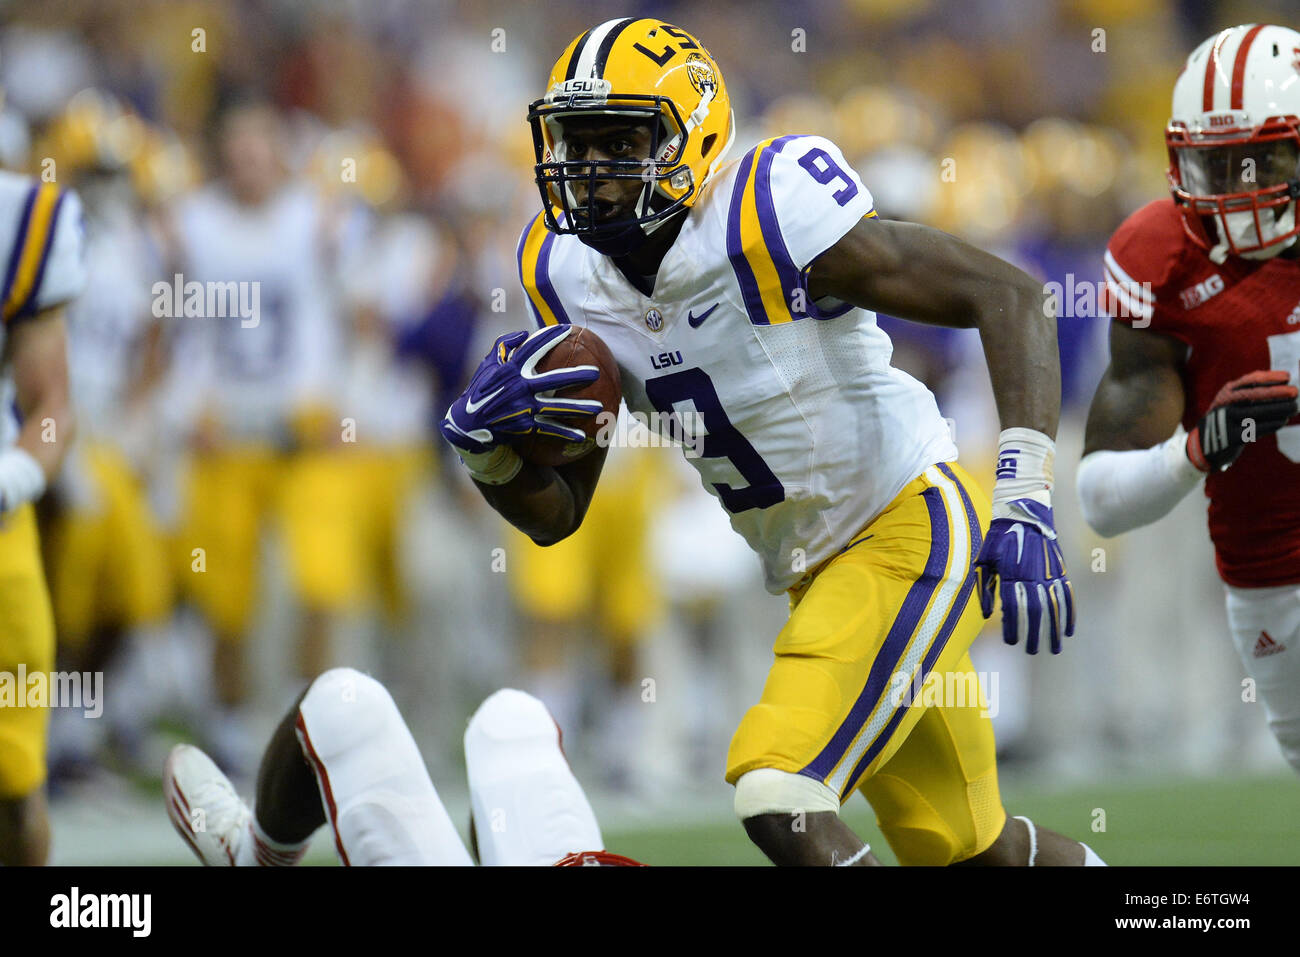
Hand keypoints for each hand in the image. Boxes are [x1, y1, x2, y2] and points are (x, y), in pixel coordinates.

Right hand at [440, 326, 601, 455]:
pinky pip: (549, 428)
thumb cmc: (480, 389)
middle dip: (576, 375)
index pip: (533, 349)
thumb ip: (503, 345)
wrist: (468, 423)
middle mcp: (519, 387)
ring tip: (598, 408)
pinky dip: (566, 433)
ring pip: (556, 407)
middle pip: (553, 379)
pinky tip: (583, 436)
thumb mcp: (486, 363)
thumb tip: (524, 333)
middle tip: (596, 372)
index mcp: (510, 369)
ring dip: (578, 408)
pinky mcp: (525, 425)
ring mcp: (523, 407)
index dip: (550, 337)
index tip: (568, 329)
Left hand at [975, 498, 1074, 653]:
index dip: (1013, 626)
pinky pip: (1066, 594)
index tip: (1012, 642)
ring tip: (1055, 648)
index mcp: (1011, 573)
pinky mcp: (1060, 569)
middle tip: (1033, 651)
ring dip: (1054, 629)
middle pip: (1035, 611)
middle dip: (1035, 633)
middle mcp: (1032, 575)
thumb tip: (987, 613)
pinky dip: (1069, 612)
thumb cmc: (999, 537)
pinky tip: (1069, 629)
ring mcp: (1049, 572)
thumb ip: (986, 586)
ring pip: (1054, 606)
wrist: (1024, 512)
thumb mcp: (984, 559)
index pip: (1013, 606)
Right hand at [1186, 369, 1298, 471]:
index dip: (1269, 377)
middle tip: (1295, 392)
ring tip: (1295, 407)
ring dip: (1279, 409)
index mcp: (1226, 393)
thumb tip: (1285, 386)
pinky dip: (1272, 424)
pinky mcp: (1230, 438)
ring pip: (1256, 413)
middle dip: (1276, 392)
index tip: (1288, 377)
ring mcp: (1225, 421)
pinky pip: (1255, 429)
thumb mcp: (1234, 404)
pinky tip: (1283, 421)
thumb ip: (1253, 394)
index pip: (1249, 380)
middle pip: (1252, 395)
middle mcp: (1224, 405)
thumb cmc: (1229, 420)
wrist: (1205, 445)